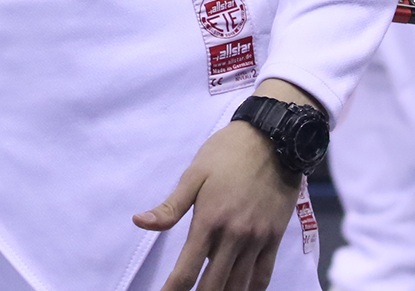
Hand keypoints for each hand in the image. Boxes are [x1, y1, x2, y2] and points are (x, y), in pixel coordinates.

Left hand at [133, 79, 316, 290]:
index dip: (173, 290)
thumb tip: (140, 222)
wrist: (272, 140)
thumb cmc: (227, 154)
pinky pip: (263, 275)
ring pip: (239, 284)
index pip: (187, 269)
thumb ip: (169, 207)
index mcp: (209, 221)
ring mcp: (257, 239)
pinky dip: (251, 290)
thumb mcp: (193, 175)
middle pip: (213, 284)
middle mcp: (234, 236)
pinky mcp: (274, 238)